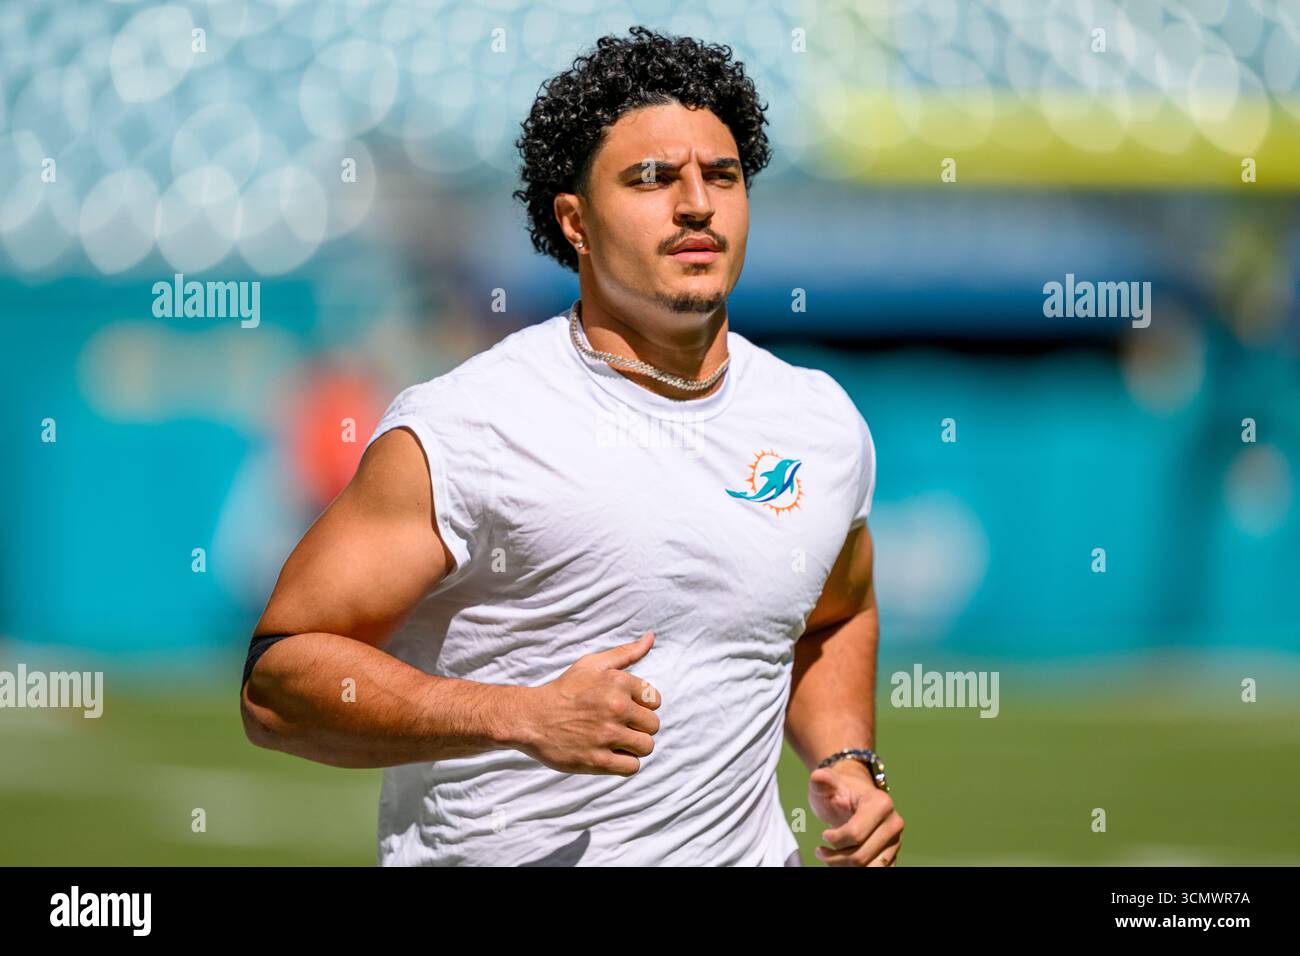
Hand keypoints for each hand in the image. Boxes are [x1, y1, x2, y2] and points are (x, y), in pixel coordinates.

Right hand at [516, 630, 661, 775]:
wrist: (531, 718)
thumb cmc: (564, 690)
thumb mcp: (592, 664)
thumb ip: (625, 653)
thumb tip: (651, 637)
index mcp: (618, 682)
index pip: (655, 700)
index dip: (641, 705)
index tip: (625, 708)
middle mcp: (616, 708)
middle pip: (653, 725)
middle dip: (639, 727)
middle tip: (619, 726)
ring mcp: (607, 736)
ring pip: (646, 747)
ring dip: (634, 746)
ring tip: (615, 741)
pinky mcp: (598, 761)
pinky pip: (632, 767)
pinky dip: (624, 763)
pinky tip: (610, 754)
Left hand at [809, 760, 902, 866]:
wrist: (854, 798)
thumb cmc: (839, 791)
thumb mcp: (827, 784)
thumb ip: (822, 780)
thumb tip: (818, 775)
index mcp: (881, 804)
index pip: (855, 834)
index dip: (834, 839)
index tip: (823, 835)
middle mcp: (894, 824)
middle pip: (861, 856)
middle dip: (835, 858)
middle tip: (820, 851)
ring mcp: (896, 842)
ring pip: (868, 868)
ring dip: (844, 867)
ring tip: (829, 858)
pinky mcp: (892, 855)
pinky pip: (875, 872)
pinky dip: (854, 870)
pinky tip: (840, 862)